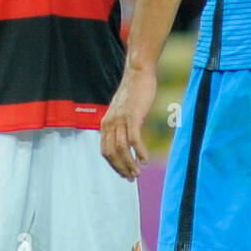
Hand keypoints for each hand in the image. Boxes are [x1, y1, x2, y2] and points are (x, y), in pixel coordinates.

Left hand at [100, 66, 156, 180]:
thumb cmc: (133, 92)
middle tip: (131, 178)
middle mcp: (110, 123)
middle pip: (112, 153)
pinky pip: (134, 139)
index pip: (105, 151)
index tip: (123, 174)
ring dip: (129, 164)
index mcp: (106, 123)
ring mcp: (121, 120)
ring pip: (122, 149)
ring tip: (138, 173)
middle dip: (121, 168)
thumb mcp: (123, 111)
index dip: (114, 165)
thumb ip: (122, 125)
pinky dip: (139, 151)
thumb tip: (128, 141)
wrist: (138, 73)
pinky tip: (145, 159)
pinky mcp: (132, 116)